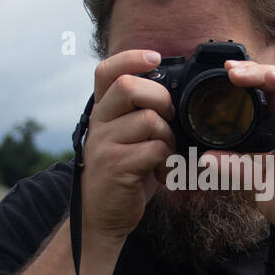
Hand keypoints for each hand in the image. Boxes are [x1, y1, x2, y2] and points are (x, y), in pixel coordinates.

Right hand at [80, 50, 175, 242]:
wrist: (103, 216)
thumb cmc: (125, 173)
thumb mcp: (128, 138)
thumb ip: (141, 114)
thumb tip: (176, 94)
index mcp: (103, 111)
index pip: (106, 71)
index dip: (131, 58)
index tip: (155, 57)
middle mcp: (98, 123)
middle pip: (129, 87)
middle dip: (161, 99)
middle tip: (169, 119)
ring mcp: (104, 143)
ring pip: (148, 120)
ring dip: (168, 137)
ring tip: (165, 155)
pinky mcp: (115, 166)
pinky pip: (154, 149)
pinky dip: (167, 161)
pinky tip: (160, 172)